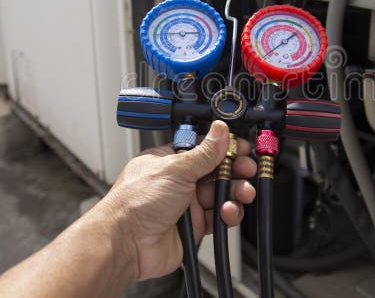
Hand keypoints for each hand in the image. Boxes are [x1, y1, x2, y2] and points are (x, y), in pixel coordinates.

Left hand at [98, 120, 255, 281]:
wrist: (126, 243)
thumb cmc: (135, 203)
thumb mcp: (176, 169)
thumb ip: (204, 152)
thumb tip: (220, 130)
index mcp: (170, 161)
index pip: (204, 149)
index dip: (225, 148)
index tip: (242, 148)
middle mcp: (178, 182)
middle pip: (216, 172)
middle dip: (235, 171)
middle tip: (247, 170)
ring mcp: (186, 205)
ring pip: (220, 195)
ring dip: (234, 193)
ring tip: (242, 193)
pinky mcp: (194, 226)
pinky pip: (219, 217)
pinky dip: (228, 214)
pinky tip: (228, 212)